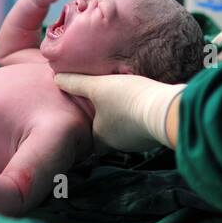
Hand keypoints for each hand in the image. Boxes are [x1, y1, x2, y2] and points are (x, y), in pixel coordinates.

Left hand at [53, 73, 184, 152]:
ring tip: (127, 99)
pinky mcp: (156, 135)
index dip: (90, 127)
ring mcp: (139, 142)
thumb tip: (57, 77)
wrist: (164, 109)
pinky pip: (145, 126)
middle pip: (110, 135)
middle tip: (109, 103)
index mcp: (101, 138)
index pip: (90, 139)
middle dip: (109, 121)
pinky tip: (145, 101)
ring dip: (127, 117)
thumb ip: (76, 82)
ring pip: (129, 130)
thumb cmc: (126, 99)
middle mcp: (119, 145)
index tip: (91, 114)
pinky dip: (143, 116)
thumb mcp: (97, 86)